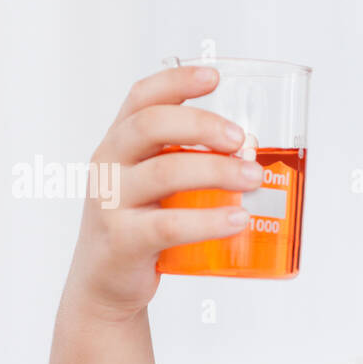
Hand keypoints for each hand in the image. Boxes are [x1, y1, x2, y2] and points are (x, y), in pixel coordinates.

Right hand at [63, 64, 263, 320]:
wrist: (106, 286)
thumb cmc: (142, 229)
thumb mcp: (154, 187)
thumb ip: (187, 163)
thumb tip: (256, 149)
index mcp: (119, 145)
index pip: (140, 98)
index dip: (176, 81)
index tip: (214, 76)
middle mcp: (109, 166)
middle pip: (151, 126)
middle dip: (203, 125)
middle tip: (242, 139)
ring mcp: (111, 203)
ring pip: (165, 173)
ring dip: (216, 171)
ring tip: (253, 178)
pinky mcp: (123, 242)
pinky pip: (168, 225)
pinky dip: (208, 222)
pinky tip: (237, 221)